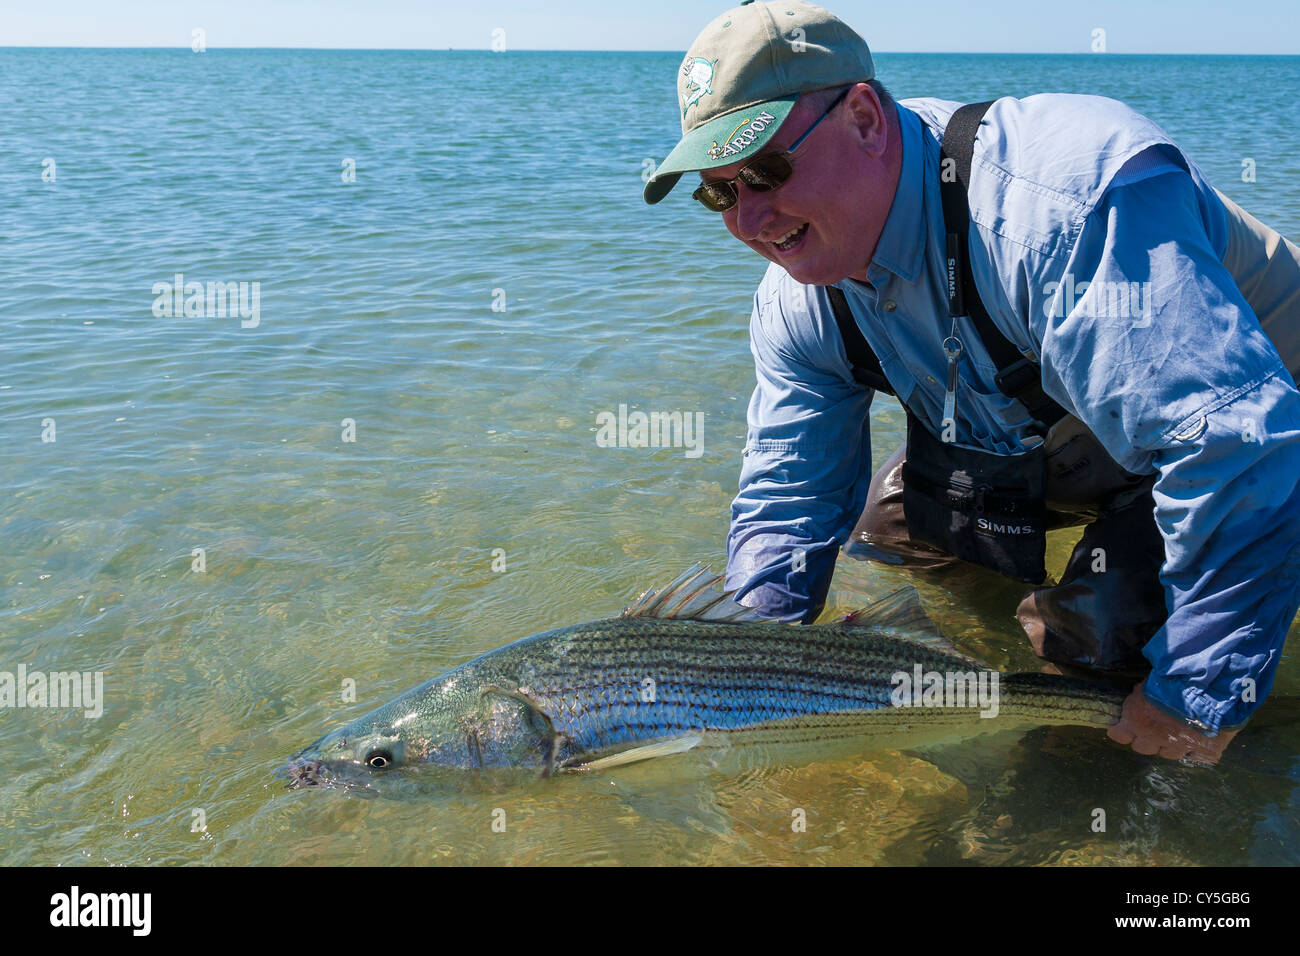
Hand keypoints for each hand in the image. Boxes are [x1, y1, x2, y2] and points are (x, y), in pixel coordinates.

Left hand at [1107, 682, 1237, 764]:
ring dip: (1166, 744)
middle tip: (1149, 728)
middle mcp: (1156, 738)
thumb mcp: (1150, 682)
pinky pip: (1192, 756)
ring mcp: (1180, 747)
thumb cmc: (1176, 679)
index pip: (1119, 735)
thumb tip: (1138, 693)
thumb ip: (1141, 693)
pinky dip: (1191, 750)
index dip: (1120, 731)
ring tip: (1172, 732)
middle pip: (1142, 748)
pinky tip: (1193, 740)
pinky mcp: (1203, 752)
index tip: (1120, 728)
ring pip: (1166, 754)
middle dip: (1143, 739)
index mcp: (1138, 721)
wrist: (1212, 689)